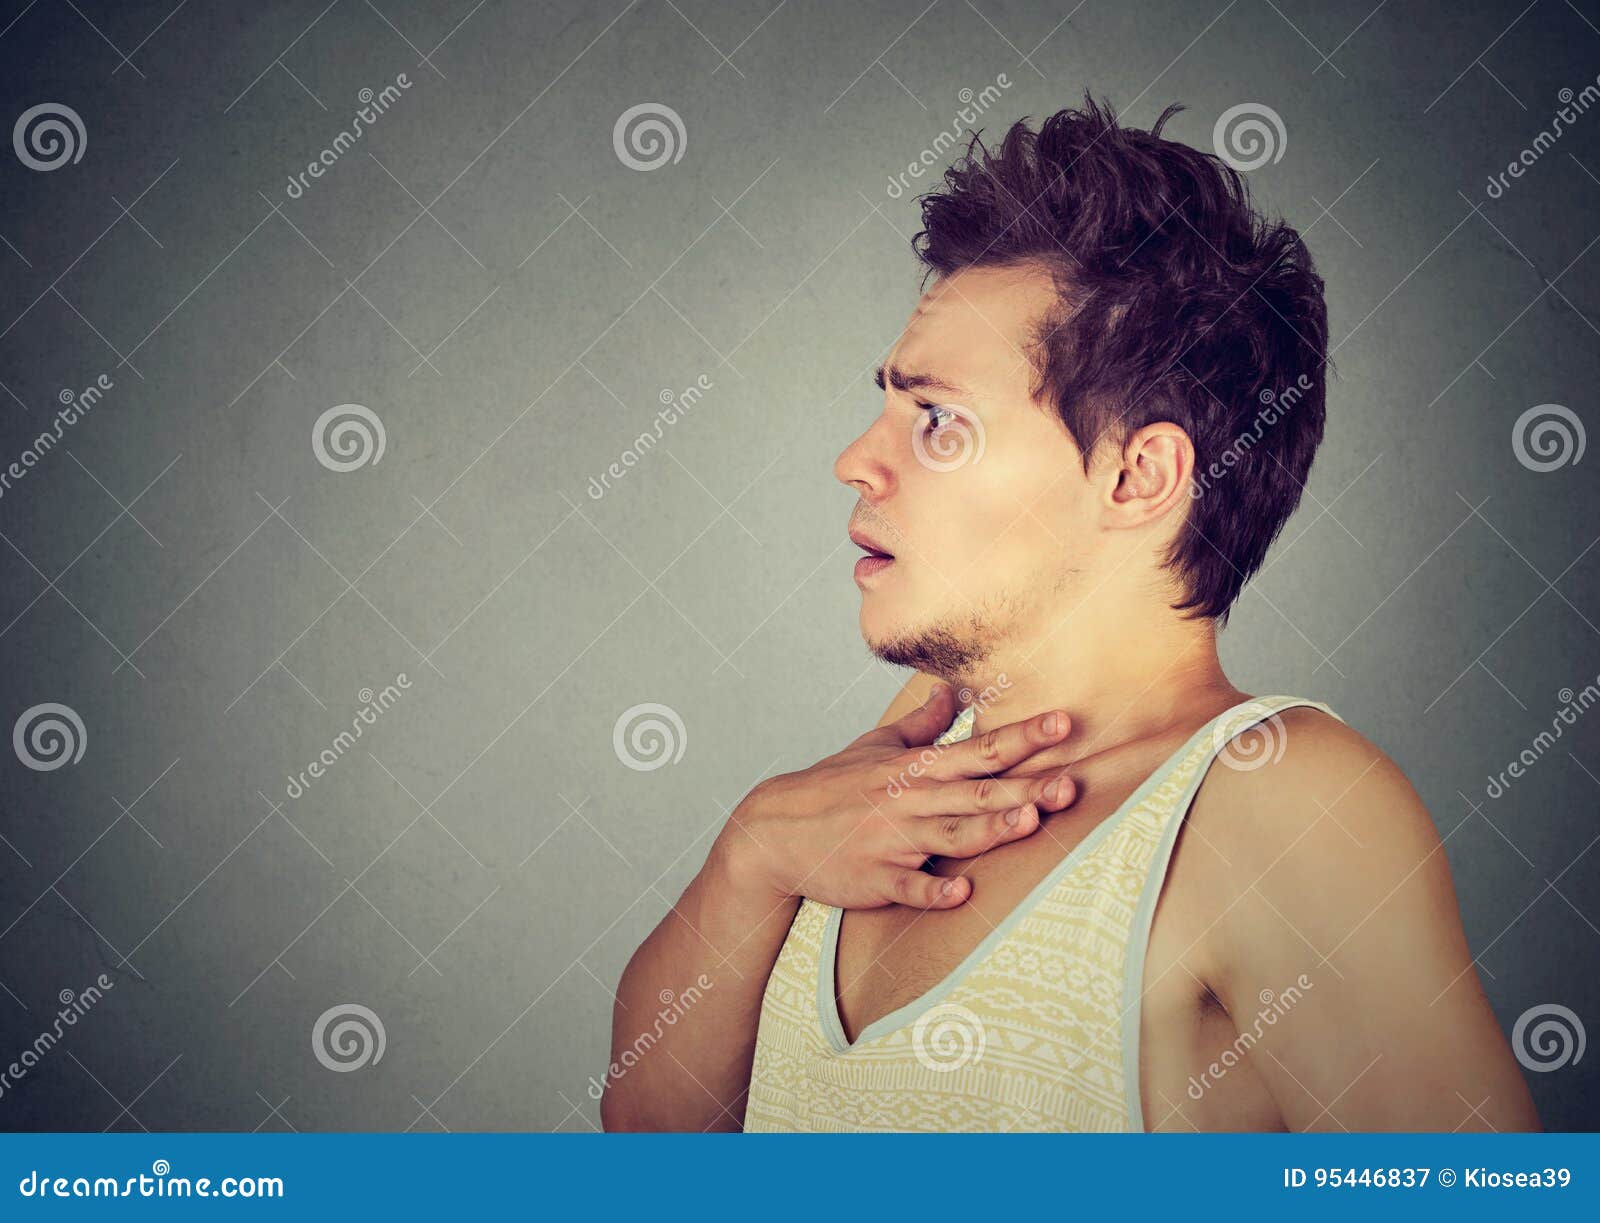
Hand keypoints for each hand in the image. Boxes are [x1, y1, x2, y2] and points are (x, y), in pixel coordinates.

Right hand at [712, 684, 1077, 910]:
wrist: (774, 832)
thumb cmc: (831, 788)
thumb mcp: (875, 747)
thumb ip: (921, 724)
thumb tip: (951, 689)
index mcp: (915, 769)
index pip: (980, 749)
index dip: (1024, 737)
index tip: (1063, 723)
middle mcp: (910, 801)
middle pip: (977, 794)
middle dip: (1025, 787)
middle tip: (1069, 782)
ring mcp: (894, 841)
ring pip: (951, 836)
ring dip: (992, 830)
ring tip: (1031, 822)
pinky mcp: (877, 879)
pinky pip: (909, 886)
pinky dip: (933, 890)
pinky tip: (961, 893)